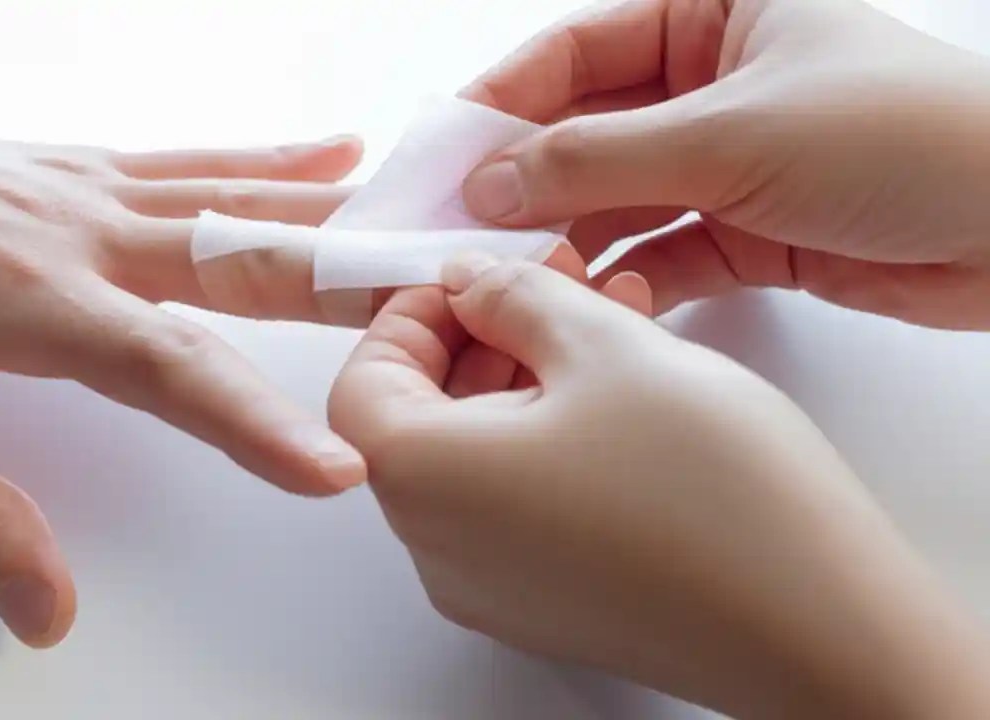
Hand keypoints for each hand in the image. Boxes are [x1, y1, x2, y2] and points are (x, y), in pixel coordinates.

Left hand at [0, 67, 368, 646]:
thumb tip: (43, 607)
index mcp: (34, 304)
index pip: (174, 371)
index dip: (261, 422)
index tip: (338, 463)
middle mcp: (79, 236)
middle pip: (240, 260)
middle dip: (348, 284)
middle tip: (443, 295)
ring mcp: (86, 190)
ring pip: (235, 199)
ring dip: (334, 214)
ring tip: (423, 217)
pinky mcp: (80, 168)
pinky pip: (194, 160)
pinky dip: (270, 158)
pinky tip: (330, 154)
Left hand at [329, 251, 989, 717]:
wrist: (821, 629)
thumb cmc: (715, 493)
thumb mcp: (608, 347)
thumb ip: (516, 296)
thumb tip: (469, 282)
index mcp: (423, 481)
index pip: (361, 380)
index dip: (410, 316)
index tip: (474, 278)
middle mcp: (438, 549)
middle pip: (418, 418)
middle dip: (482, 336)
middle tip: (551, 286)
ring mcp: (492, 589)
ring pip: (476, 456)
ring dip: (525, 379)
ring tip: (608, 323)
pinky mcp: (547, 607)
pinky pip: (517, 503)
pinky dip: (547, 438)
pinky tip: (621, 395)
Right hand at [459, 0, 989, 329]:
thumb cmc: (903, 139)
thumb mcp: (730, 133)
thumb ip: (597, 159)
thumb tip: (488, 181)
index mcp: (713, 9)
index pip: (575, 50)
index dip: (502, 105)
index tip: (441, 161)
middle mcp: (714, 79)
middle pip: (587, 129)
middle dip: (525, 182)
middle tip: (457, 232)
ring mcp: (729, 158)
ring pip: (617, 197)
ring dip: (567, 237)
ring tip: (509, 277)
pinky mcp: (750, 230)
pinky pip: (662, 251)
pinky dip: (624, 278)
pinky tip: (585, 303)